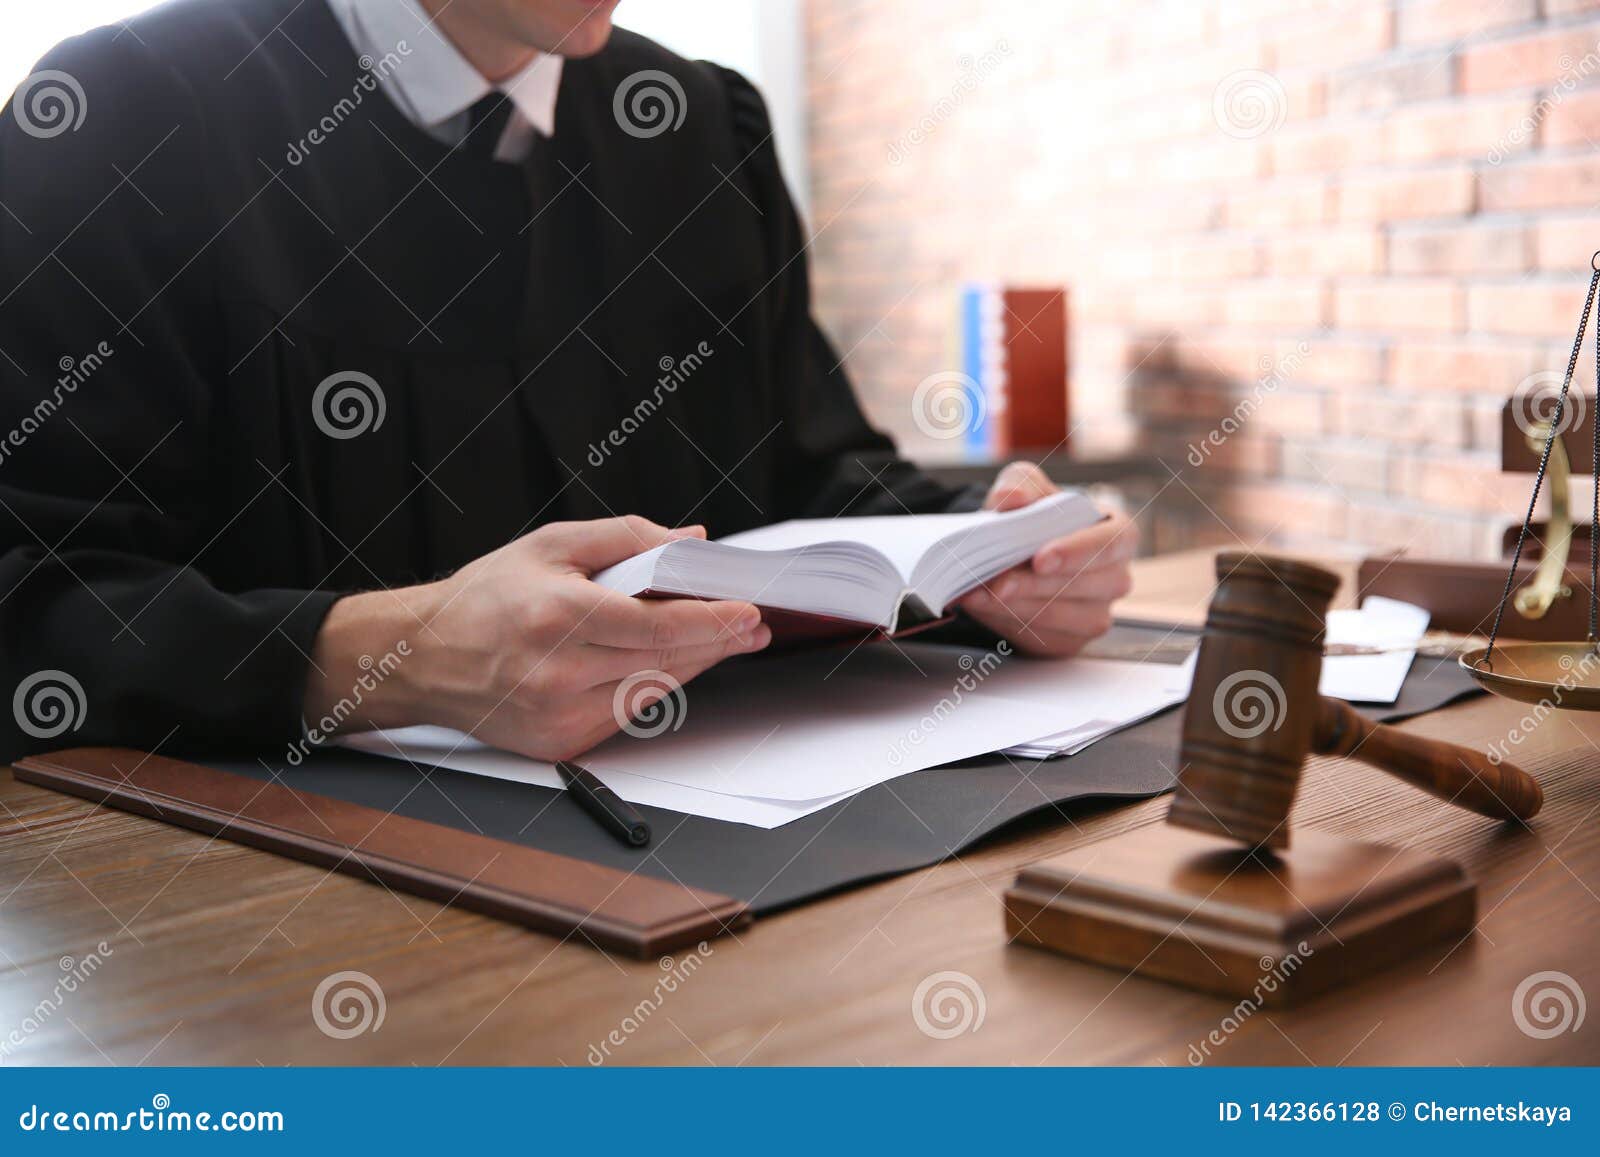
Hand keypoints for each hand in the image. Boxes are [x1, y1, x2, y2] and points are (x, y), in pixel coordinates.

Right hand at [304, 516, 769, 760]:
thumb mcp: (551, 544)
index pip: (659, 625)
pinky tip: (664, 663)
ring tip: (718, 639)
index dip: (713, 622)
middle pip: (665, 660)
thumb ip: (627, 538)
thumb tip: (689, 541)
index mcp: (557, 615)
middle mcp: (558, 671)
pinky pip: (628, 713)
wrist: (422, 658)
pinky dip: (653, 686)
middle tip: (751, 626)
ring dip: (691, 664)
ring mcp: (559, 714)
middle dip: (717, 642)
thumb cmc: (483, 598)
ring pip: (654, 690)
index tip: (748, 613)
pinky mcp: (559, 743)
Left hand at [957, 461, 1135, 656]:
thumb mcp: (1024, 486)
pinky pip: (1041, 637)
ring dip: (1014, 606)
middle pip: (1081, 585)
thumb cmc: (1031, 515)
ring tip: (976, 592)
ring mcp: (1096, 614)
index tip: (1040, 559)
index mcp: (1117, 533)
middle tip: (996, 582)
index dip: (1077, 552)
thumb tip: (1013, 498)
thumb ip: (1020, 485)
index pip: (1112, 543)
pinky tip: (980, 605)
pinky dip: (1006, 621)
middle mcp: (1115, 577)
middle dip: (1033, 584)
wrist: (1014, 552)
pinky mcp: (1069, 641)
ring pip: (1059, 615)